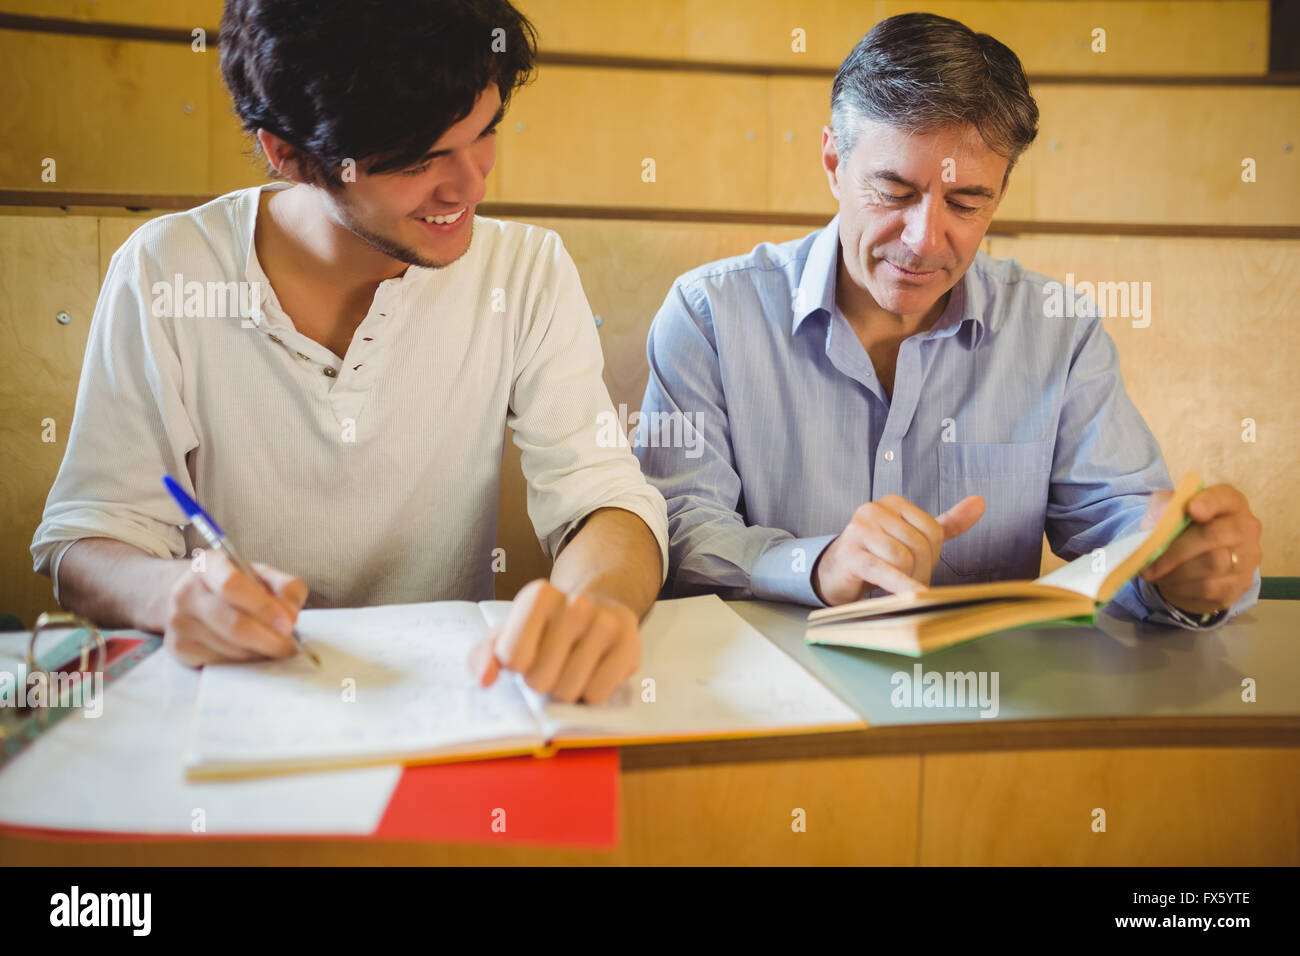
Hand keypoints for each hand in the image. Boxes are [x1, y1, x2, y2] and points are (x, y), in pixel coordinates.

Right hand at [164, 552, 306, 666]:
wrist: (189, 596)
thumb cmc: (234, 585)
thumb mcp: (262, 574)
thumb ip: (286, 587)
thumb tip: (291, 616)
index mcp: (208, 565)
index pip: (232, 585)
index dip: (264, 608)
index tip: (288, 624)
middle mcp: (186, 593)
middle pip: (233, 624)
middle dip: (269, 640)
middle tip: (289, 646)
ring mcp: (179, 623)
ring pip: (230, 648)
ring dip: (260, 652)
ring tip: (274, 646)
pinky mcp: (179, 648)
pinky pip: (221, 662)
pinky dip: (244, 661)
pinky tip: (251, 650)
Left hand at [468, 579, 639, 704]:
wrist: (600, 614)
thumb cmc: (546, 631)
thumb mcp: (509, 636)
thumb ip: (483, 656)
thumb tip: (486, 680)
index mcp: (539, 595)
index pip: (513, 658)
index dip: (517, 668)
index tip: (527, 654)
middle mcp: (575, 603)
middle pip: (540, 680)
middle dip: (542, 682)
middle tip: (552, 665)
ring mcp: (606, 623)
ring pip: (568, 690)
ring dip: (565, 690)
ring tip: (571, 669)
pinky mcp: (629, 644)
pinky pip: (597, 694)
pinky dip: (590, 694)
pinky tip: (593, 672)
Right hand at [813, 494, 985, 604]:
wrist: (834, 573)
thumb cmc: (878, 556)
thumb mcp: (912, 538)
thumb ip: (946, 524)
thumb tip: (980, 503)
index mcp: (892, 502)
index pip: (933, 530)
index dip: (933, 556)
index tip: (918, 567)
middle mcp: (873, 510)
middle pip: (919, 546)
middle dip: (920, 571)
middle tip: (908, 583)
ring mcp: (858, 530)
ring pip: (904, 559)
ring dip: (905, 581)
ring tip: (894, 587)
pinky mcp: (850, 554)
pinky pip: (884, 571)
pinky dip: (899, 586)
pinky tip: (905, 598)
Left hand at [1138, 483, 1261, 615]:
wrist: (1190, 561)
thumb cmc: (1180, 528)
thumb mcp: (1167, 511)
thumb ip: (1163, 506)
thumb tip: (1162, 513)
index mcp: (1230, 502)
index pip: (1225, 498)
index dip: (1210, 502)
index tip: (1192, 509)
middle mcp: (1246, 527)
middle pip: (1214, 536)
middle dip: (1176, 551)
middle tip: (1148, 563)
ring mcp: (1248, 558)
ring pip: (1211, 566)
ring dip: (1176, 572)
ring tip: (1154, 573)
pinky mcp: (1240, 585)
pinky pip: (1210, 589)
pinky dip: (1182, 588)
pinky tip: (1170, 583)